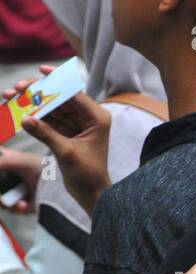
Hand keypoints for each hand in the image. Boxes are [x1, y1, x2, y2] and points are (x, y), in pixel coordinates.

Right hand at [8, 66, 112, 215]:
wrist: (90, 193)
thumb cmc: (87, 174)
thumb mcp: (66, 152)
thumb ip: (46, 134)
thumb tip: (25, 118)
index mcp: (97, 118)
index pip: (74, 93)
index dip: (56, 80)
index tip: (41, 70)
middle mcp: (88, 117)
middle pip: (59, 96)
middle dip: (37, 91)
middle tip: (17, 88)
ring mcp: (76, 124)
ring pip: (50, 106)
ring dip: (30, 102)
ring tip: (9, 96)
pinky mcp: (66, 132)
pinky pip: (47, 118)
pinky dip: (32, 114)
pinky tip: (15, 110)